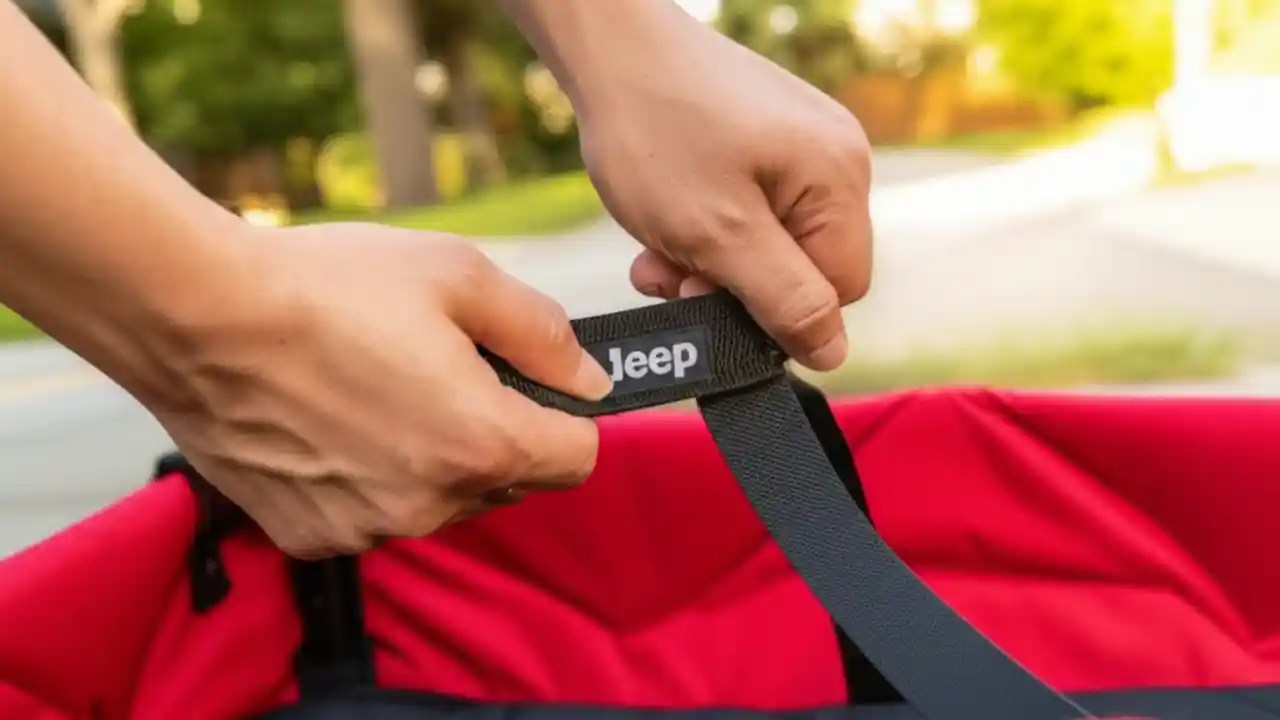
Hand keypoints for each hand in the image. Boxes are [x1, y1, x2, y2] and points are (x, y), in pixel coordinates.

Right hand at [153, 224, 611, 558]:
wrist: (196, 317)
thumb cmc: (328, 286)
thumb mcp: (458, 275)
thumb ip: (543, 333)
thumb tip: (590, 380)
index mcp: (483, 442)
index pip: (579, 458)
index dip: (568, 418)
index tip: (536, 385)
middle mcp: (434, 503)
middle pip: (510, 480)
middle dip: (497, 432)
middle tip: (443, 369)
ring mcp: (370, 528)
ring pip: (443, 499)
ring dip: (433, 458)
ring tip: (376, 388)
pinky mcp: (314, 538)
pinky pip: (377, 513)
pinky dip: (372, 479)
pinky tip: (331, 423)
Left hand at [563, 2, 872, 370]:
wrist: (609, 44)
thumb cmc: (656, 131)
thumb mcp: (716, 235)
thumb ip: (782, 300)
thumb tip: (833, 354)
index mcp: (840, 179)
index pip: (839, 292)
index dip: (774, 314)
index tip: (703, 295)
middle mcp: (838, 158)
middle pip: (807, 269)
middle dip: (735, 285)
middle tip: (669, 271)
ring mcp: (805, 144)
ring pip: (772, 245)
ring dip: (710, 260)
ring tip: (657, 245)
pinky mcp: (771, 138)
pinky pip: (754, 209)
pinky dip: (707, 227)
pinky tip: (664, 216)